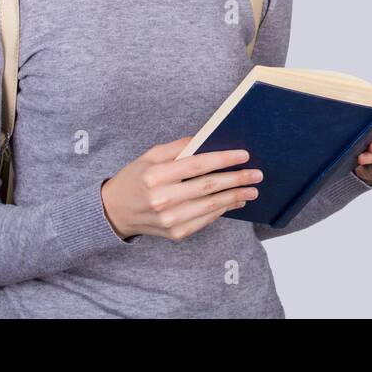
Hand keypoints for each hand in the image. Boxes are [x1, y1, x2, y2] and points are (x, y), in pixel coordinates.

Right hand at [100, 136, 261, 241]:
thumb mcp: (150, 155)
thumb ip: (178, 146)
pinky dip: (222, 210)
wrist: (114, 211)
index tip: (243, 155)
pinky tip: (234, 202)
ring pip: (211, 206)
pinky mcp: (175, 234)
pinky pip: (205, 220)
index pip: (197, 165)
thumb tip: (207, 137)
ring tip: (252, 190)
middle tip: (257, 175)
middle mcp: (162, 199)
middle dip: (236, 179)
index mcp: (155, 175)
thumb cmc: (135, 178)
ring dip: (235, 197)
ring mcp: (169, 219)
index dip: (222, 159)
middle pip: (208, 187)